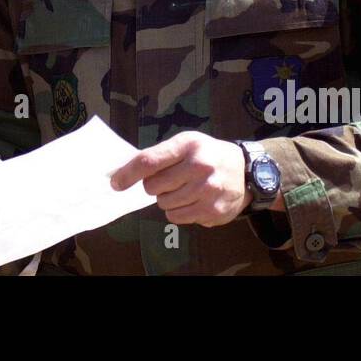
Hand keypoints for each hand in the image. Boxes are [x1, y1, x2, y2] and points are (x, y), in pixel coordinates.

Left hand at [110, 132, 248, 226]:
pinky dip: (178, 211)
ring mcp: (207, 191)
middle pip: (153, 187)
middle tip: (170, 180)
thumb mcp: (186, 143)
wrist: (245, 171)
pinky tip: (192, 200)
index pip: (149, 161)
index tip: (116, 183)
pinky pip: (177, 217)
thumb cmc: (207, 154)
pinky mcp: (212, 211)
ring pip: (164, 204)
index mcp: (188, 145)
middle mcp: (199, 167)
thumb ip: (159, 155)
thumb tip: (125, 172)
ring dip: (167, 199)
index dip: (128, 173)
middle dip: (155, 186)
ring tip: (184, 189)